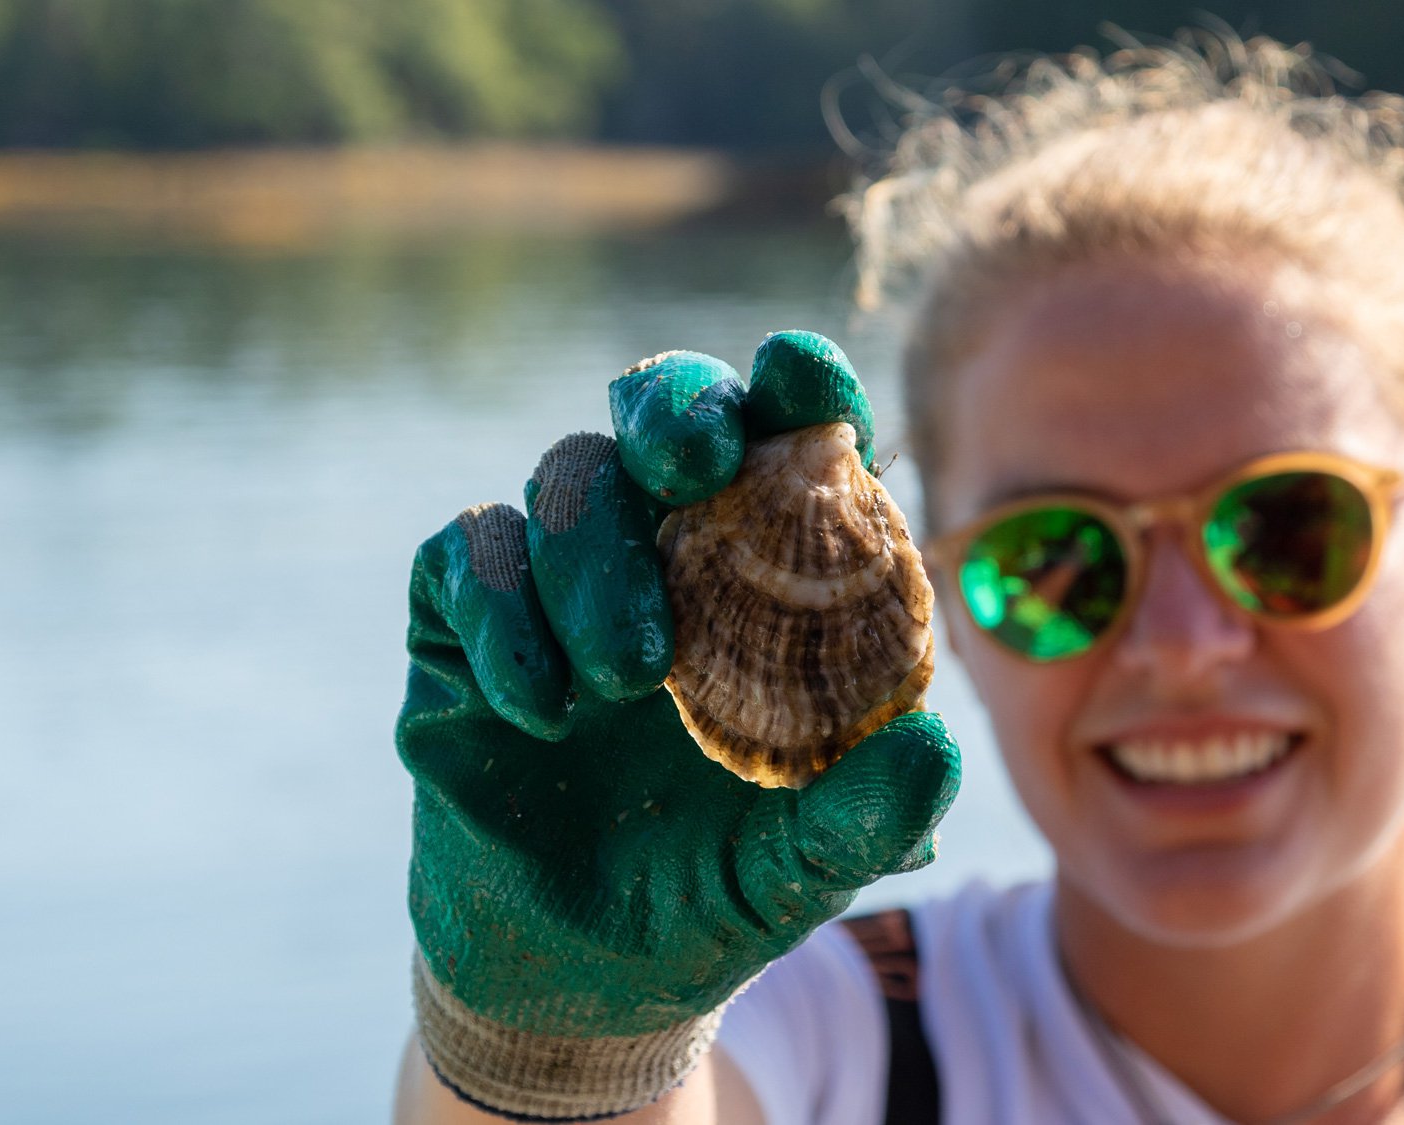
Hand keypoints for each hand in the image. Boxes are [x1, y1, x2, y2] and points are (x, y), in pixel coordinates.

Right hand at [397, 331, 961, 1121]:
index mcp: (768, 578)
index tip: (802, 377)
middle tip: (694, 467)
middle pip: (660, 409)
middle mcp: (666, 552)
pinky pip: (467, 558)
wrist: (580, 984)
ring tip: (627, 677)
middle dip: (676, 409)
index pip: (783, 440)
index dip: (795, 386)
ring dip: (594, 555)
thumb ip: (870, 813)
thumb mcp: (805, 869)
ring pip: (565, 480)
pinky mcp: (466, 629)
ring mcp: (559, 585)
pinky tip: (539, 712)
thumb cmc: (715, 896)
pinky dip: (501, 613)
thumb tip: (937, 744)